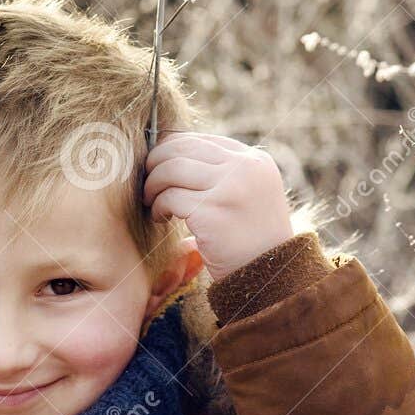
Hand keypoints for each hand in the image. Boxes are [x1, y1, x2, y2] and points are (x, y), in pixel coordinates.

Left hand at [141, 131, 294, 283]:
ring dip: (152, 185)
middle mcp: (244, 168)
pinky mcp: (211, 211)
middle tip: (146, 181)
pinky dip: (158, 207)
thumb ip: (222, 173)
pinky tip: (160, 218)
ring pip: (171, 169)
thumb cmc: (250, 238)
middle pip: (182, 148)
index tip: (158, 167)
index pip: (201, 140)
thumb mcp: (248, 194)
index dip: (172, 150)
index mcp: (254, 160)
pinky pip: (169, 198)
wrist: (268, 275)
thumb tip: (170, 154)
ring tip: (151, 201)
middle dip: (156, 162)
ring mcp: (228, 188)